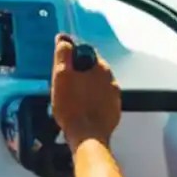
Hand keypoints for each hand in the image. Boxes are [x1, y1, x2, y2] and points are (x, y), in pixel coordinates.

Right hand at [50, 34, 120, 151]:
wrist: (86, 137)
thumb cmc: (72, 107)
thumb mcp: (61, 76)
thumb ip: (63, 54)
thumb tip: (64, 39)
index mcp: (101, 67)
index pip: (85, 53)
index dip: (71, 61)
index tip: (63, 72)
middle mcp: (112, 79)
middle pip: (91, 70)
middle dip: (79, 75)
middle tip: (65, 88)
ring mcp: (115, 96)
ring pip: (97, 86)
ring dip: (86, 89)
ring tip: (72, 102)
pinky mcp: (114, 111)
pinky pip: (101, 100)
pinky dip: (93, 102)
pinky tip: (82, 110)